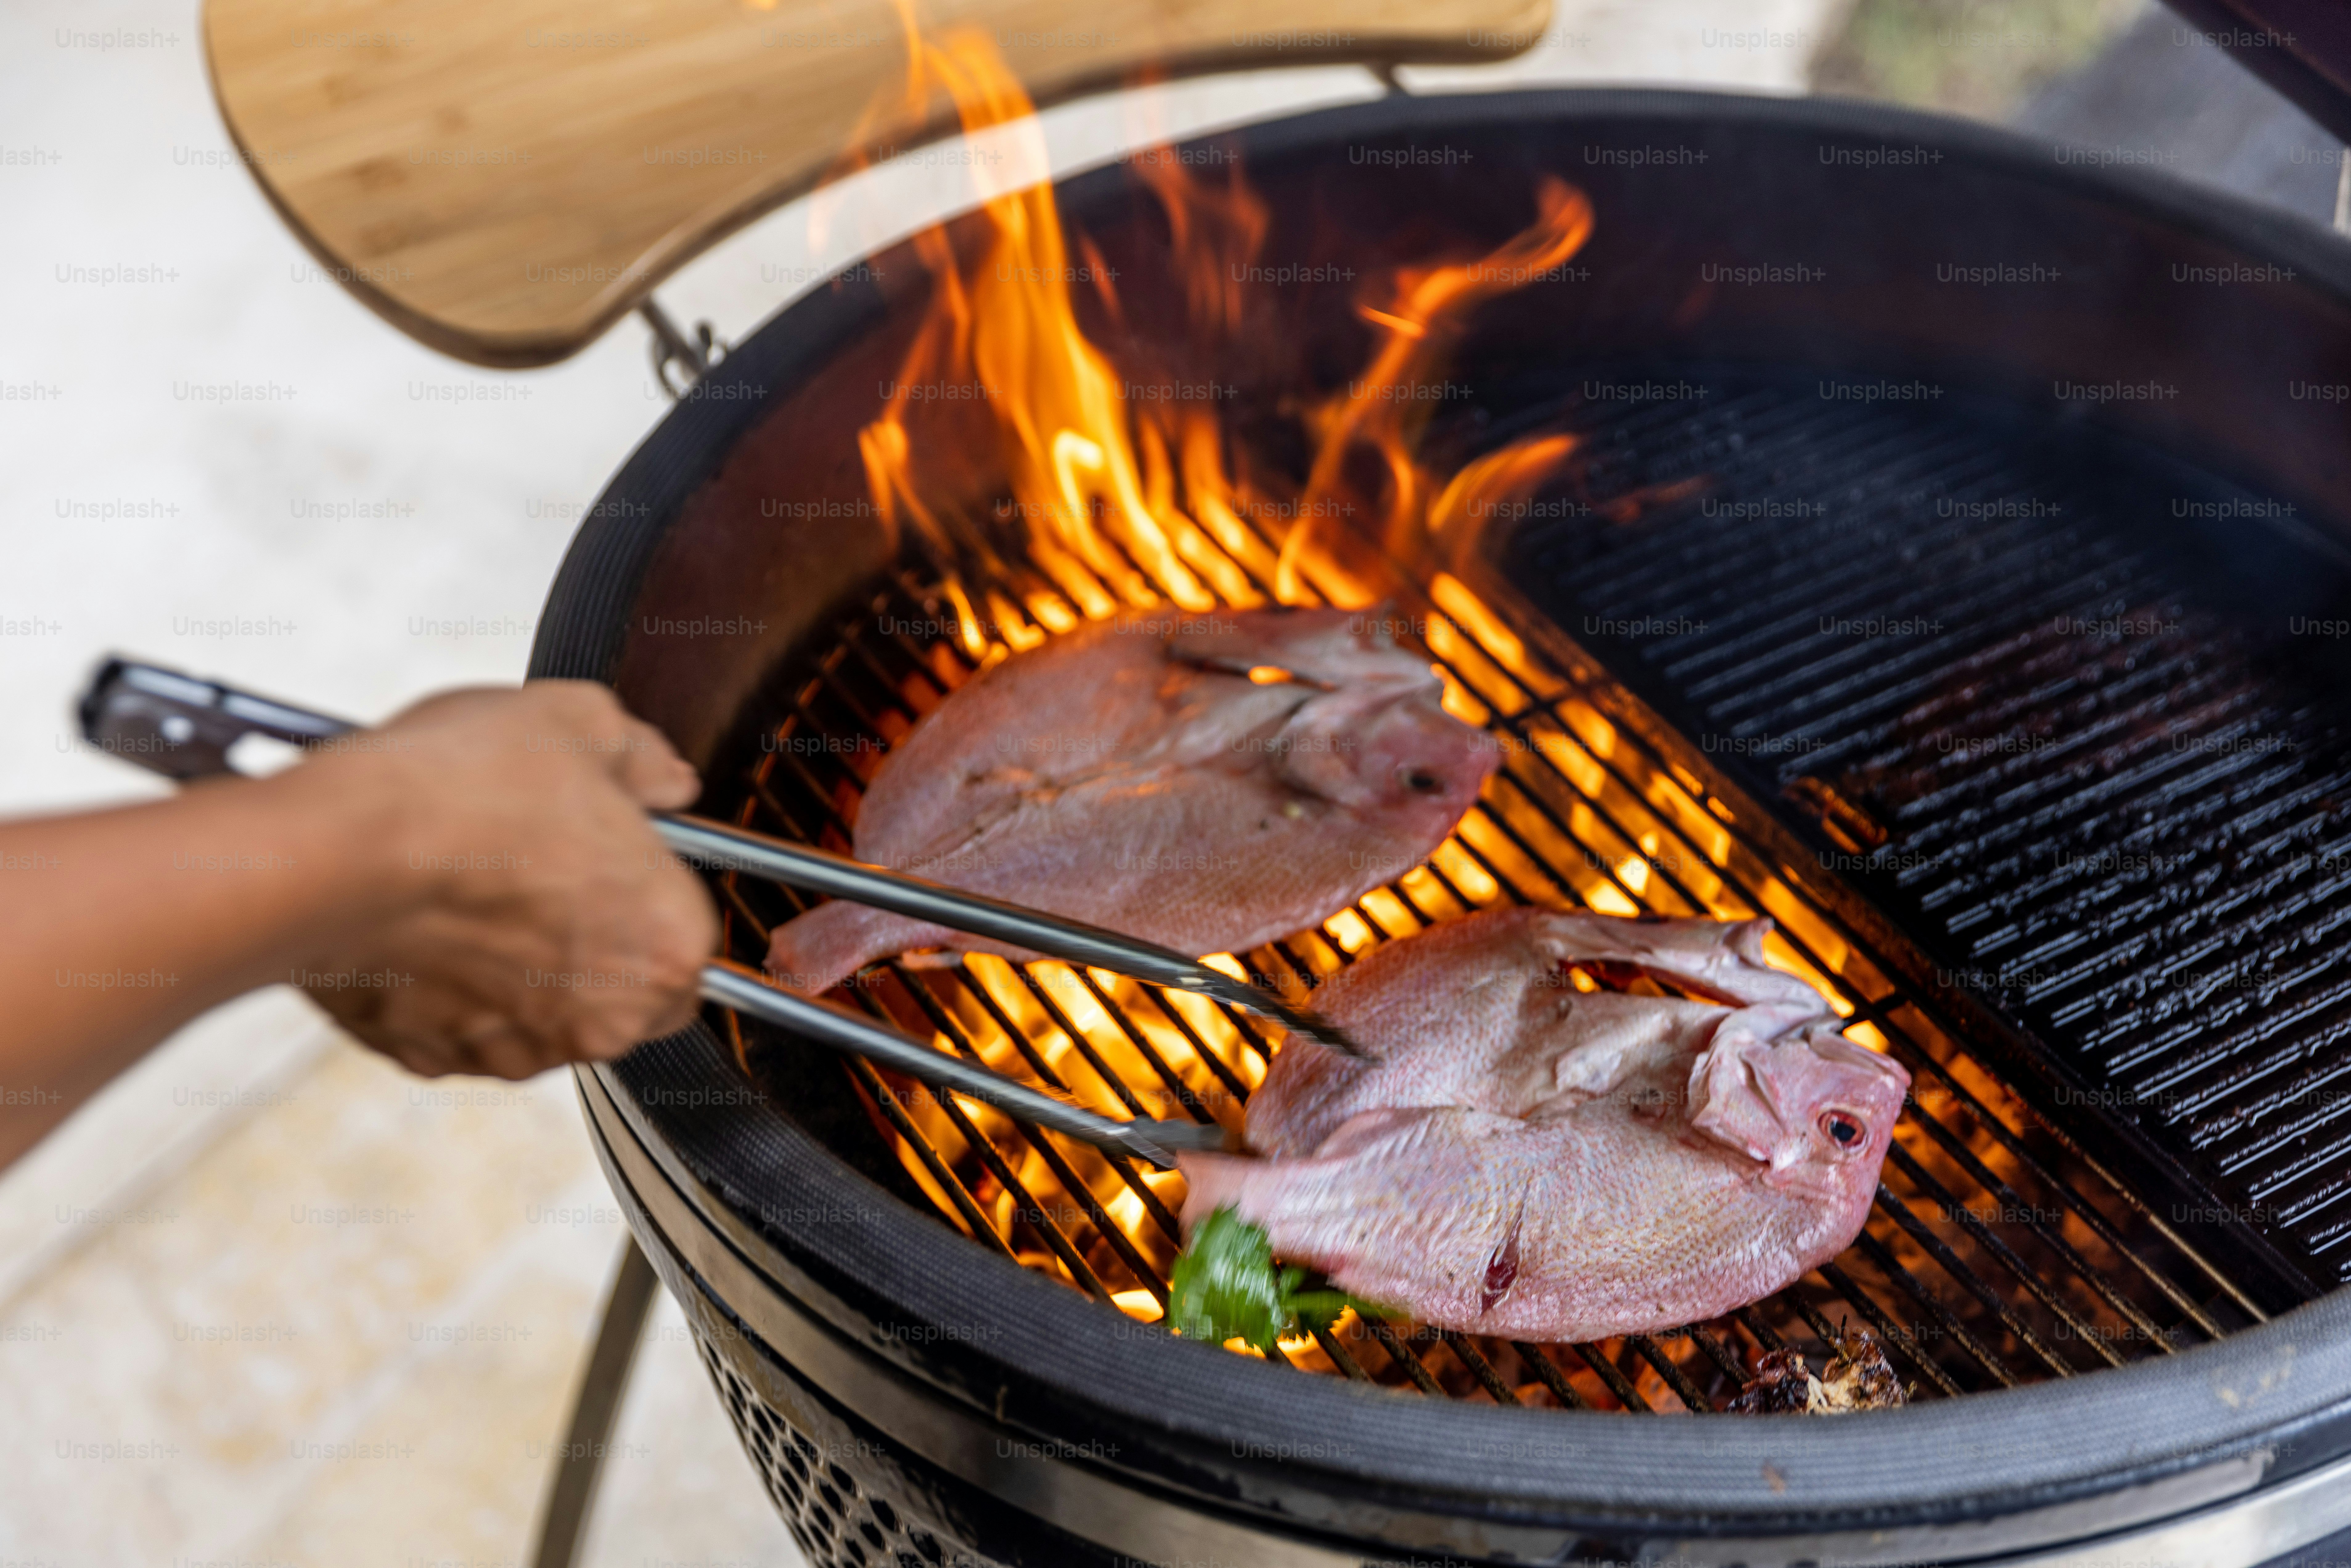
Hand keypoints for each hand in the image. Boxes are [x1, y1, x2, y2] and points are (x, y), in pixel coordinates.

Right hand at [293, 682, 718, 1078]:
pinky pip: (462, 1030)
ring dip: (520, 970)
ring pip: (542, 1017)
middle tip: (537, 876)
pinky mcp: (434, 1059)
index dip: (645, 897)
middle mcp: (606, 1021)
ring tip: (472, 894)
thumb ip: (644, 757)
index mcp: (667, 947)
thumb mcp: (582, 723)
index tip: (606, 862)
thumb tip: (667, 777)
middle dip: (591, 944)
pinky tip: (425, 930)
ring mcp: (516, 1051)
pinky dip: (450, 991)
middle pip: (623, 992)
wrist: (335, 851)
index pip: (687, 941)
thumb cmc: (466, 791)